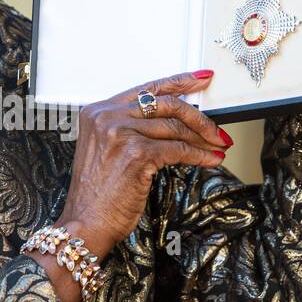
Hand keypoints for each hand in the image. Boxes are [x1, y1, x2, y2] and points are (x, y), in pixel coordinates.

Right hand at [58, 70, 229, 260]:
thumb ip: (132, 129)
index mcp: (98, 111)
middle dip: (199, 116)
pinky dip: (199, 156)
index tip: (200, 79)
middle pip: (166, 104)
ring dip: (203, 138)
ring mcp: (121, 133)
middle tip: (215, 128)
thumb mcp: (108, 150)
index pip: (147, 89)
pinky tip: (209, 160)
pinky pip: (179, 149)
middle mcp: (107, 116)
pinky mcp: (136, 153)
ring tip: (216, 146)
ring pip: (176, 127)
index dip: (179, 82)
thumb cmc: (97, 195)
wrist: (85, 222)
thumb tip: (175, 122)